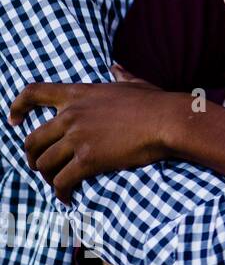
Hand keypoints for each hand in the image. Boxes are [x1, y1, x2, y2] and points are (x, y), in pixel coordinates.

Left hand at [8, 70, 182, 201]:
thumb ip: (119, 75)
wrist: (168, 120)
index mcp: (78, 95)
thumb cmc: (155, 102)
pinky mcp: (88, 160)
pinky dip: (61, 192)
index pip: (34, 93)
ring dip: (47, 176)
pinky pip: (62, 181)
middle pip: (32, 139)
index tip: (12, 120)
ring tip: (56, 184)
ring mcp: (77, 138)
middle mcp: (71, 116)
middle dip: (32, 155)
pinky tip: (67, 197)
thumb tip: (116, 67)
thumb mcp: (133, 83)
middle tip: (40, 165)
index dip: (18, 107)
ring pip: (44, 163)